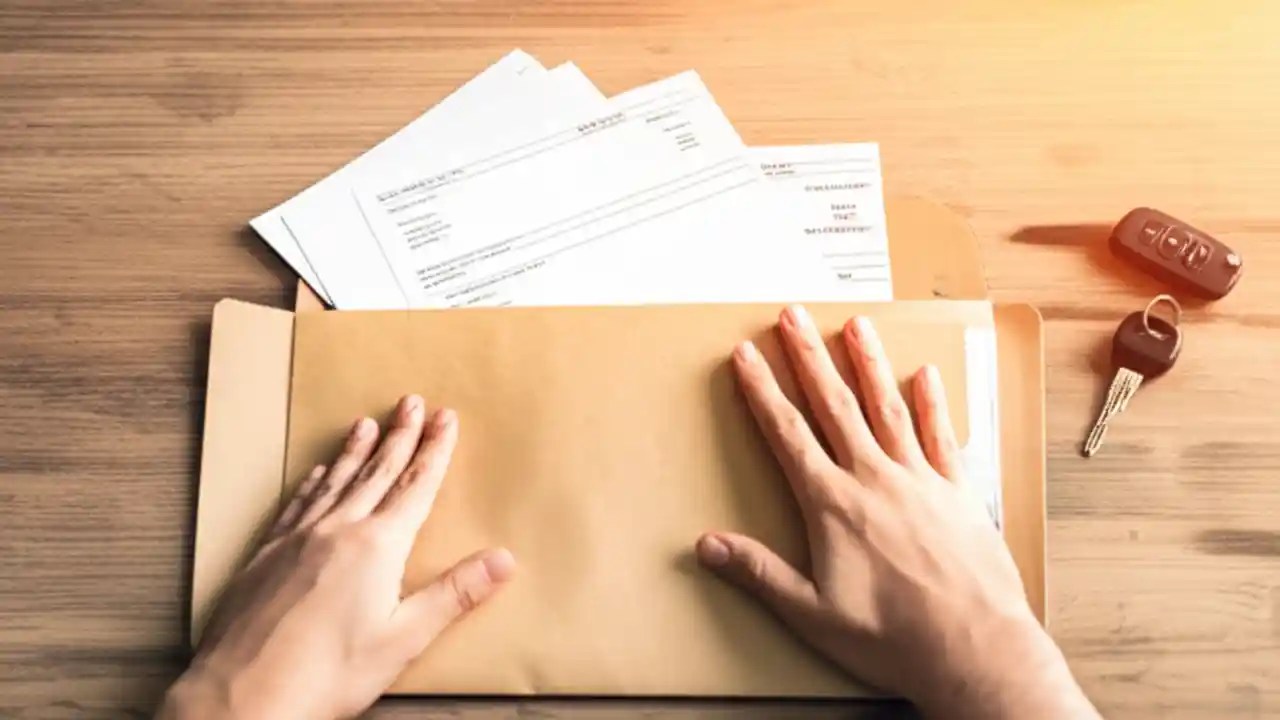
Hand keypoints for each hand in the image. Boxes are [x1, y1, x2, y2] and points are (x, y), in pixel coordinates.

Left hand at [159, 395, 514, 719]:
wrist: (242, 696)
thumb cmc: (326, 676)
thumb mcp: (403, 640)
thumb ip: (453, 595)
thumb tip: (503, 559)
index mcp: (377, 547)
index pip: (416, 486)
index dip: (434, 450)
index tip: (445, 417)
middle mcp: (337, 531)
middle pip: (377, 473)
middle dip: (399, 436)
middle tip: (411, 401)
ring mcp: (296, 541)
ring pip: (334, 482)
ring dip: (355, 450)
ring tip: (366, 423)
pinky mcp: (266, 557)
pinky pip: (297, 505)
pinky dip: (313, 483)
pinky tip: (317, 473)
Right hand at [696, 306, 1097, 718]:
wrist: (975, 650)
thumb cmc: (893, 638)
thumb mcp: (813, 614)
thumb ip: (760, 573)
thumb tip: (707, 545)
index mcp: (833, 506)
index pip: (788, 435)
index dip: (762, 392)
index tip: (746, 356)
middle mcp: (874, 480)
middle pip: (834, 405)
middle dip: (809, 356)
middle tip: (793, 315)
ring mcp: (920, 481)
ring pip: (887, 408)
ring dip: (868, 364)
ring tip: (855, 325)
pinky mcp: (959, 493)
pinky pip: (942, 436)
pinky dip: (933, 403)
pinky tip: (925, 375)